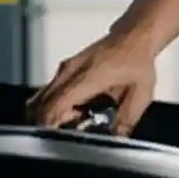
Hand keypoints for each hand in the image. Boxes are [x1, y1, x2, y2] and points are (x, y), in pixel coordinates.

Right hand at [25, 31, 157, 135]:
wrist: (134, 37)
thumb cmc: (136, 60)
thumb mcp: (140, 94)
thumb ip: (126, 120)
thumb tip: (116, 140)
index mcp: (86, 79)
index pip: (53, 107)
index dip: (50, 127)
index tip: (56, 140)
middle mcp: (69, 73)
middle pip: (39, 105)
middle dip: (51, 124)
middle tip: (74, 130)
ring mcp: (64, 70)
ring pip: (41, 99)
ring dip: (53, 114)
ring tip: (79, 118)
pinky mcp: (64, 70)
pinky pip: (49, 92)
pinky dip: (57, 105)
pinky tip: (79, 108)